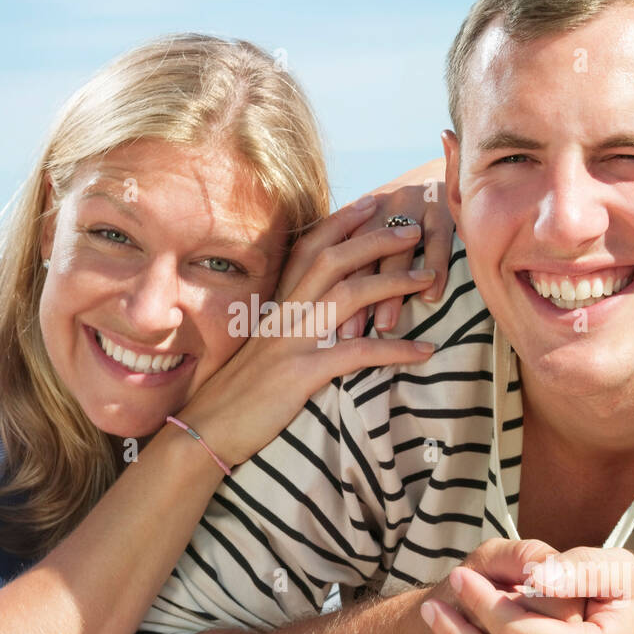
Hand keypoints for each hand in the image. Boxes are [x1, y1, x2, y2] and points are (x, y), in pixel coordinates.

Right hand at [178, 197, 436, 466]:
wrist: (205, 430)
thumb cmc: (235, 394)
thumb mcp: (261, 348)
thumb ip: (287, 326)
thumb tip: (318, 316)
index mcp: (275, 305)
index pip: (309, 249)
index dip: (341, 222)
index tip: (372, 203)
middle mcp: (284, 315)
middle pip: (333, 259)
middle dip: (376, 238)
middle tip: (413, 228)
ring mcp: (291, 342)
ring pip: (348, 295)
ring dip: (393, 281)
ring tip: (429, 278)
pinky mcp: (300, 374)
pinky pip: (357, 354)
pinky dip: (396, 350)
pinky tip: (425, 351)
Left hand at [338, 159, 451, 339]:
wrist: (440, 172)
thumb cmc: (398, 215)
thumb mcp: (369, 226)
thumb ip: (347, 257)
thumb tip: (320, 310)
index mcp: (356, 215)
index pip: (335, 256)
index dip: (326, 291)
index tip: (320, 328)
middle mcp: (379, 207)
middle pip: (361, 256)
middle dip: (352, 298)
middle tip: (347, 335)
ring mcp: (412, 205)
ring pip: (396, 251)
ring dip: (389, 291)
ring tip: (385, 326)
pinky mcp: (443, 207)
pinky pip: (438, 240)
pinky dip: (435, 267)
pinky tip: (431, 297)